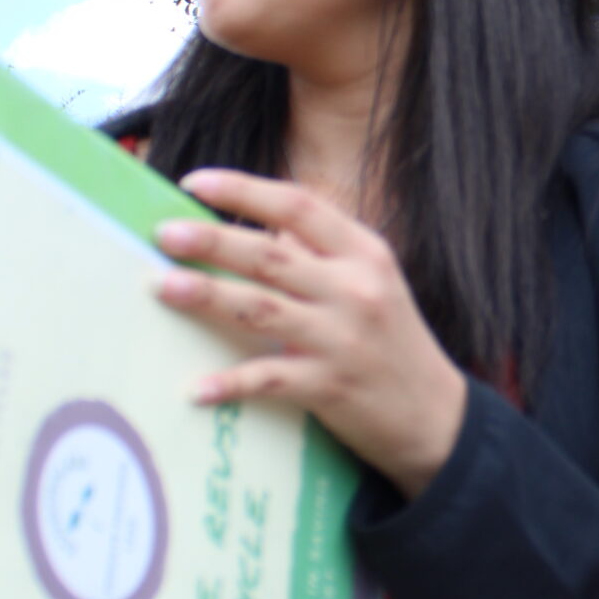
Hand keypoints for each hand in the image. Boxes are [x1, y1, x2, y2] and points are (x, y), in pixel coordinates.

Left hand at [154, 169, 468, 494]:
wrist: (436, 415)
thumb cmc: (394, 342)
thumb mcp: (373, 283)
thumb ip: (323, 253)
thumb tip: (268, 228)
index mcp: (365, 253)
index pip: (298, 205)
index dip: (243, 190)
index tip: (194, 182)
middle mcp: (355, 289)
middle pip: (271, 254)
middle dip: (211, 241)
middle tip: (163, 234)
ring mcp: (342, 338)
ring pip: (262, 308)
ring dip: (208, 296)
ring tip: (164, 287)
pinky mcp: (331, 385)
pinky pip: (270, 379)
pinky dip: (231, 383)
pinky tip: (196, 388)